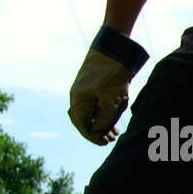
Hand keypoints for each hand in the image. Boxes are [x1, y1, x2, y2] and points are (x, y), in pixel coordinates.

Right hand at [68, 26, 148, 144]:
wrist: (114, 50)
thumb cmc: (112, 77)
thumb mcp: (111, 102)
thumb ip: (104, 120)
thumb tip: (98, 134)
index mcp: (79, 101)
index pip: (83, 126)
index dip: (94, 137)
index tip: (106, 143)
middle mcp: (78, 96)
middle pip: (84, 121)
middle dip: (97, 132)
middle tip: (111, 139)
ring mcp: (83, 90)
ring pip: (89, 113)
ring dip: (101, 123)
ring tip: (115, 132)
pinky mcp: (91, 85)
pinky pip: (93, 104)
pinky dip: (102, 113)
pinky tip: (112, 118)